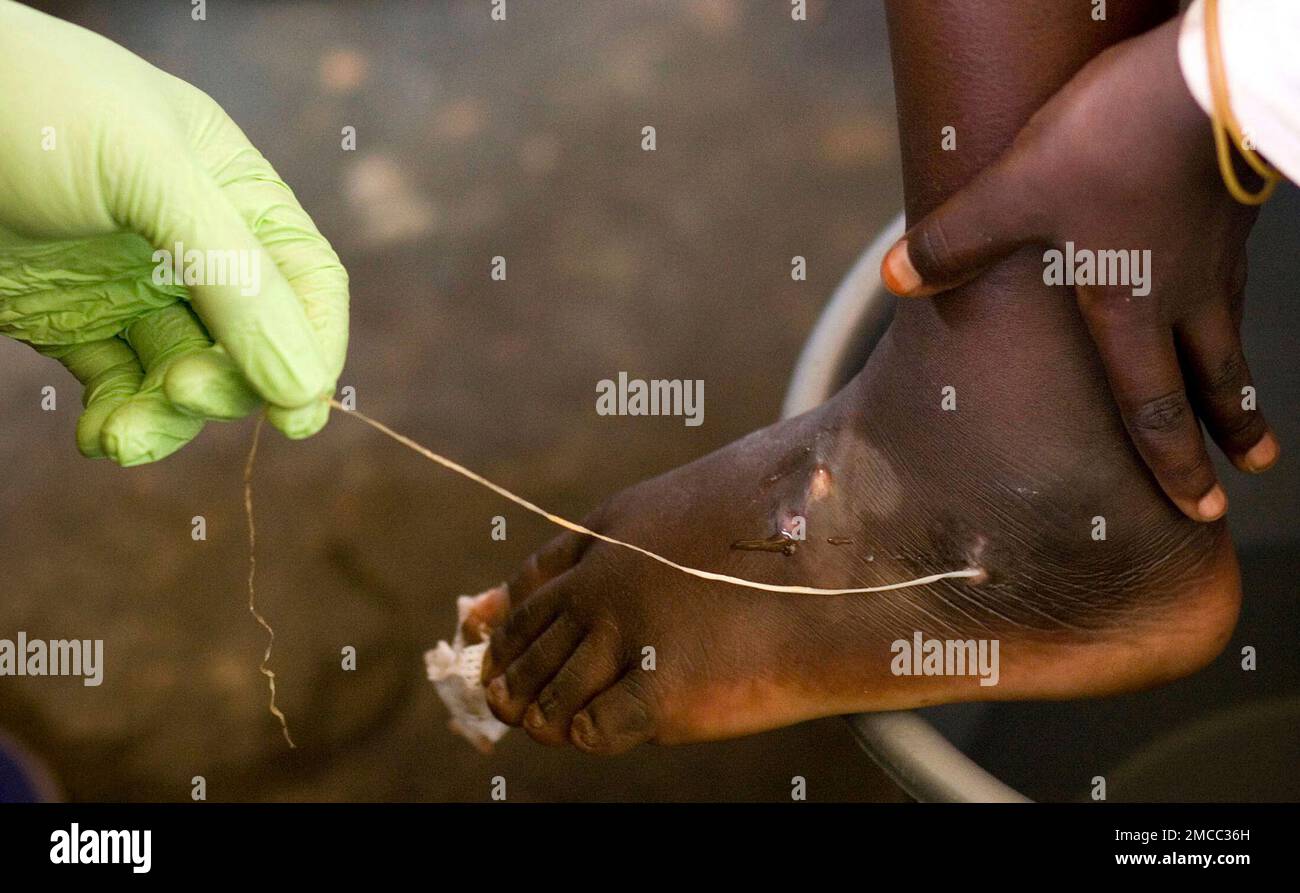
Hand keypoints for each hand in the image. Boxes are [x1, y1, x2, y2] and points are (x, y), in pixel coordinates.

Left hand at [0, 2, 347, 464]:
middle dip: (227, 383)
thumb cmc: (30, 104)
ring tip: (123, 436)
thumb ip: (233, 274)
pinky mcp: (72, 321)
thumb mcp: (149, 173)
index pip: (306, 282)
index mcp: (234, 193)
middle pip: (251, 342)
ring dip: (167, 418)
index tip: (297, 412)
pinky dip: (118, 419)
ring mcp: (133, 286)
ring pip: (183, 374)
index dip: (314, 347)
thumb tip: (302, 387)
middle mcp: (193, 245)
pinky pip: (118, 386)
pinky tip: (100, 437)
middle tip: (182, 393)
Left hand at [880, 16, 1277, 521]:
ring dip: (1241, 379)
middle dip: (1229, 432)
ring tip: (1252, 410)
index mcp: (1131, 310)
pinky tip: (1222, 289)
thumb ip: (956, 241)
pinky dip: (1230, 307)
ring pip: (1233, 332)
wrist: (1206, 76)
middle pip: (1215, 380)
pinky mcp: (1231, 209)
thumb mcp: (1014, 192)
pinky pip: (1233, 277)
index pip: (1155, 406)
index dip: (1175, 463)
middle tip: (1248, 471)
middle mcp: (1185, 295)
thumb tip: (898, 277)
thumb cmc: (1111, 142)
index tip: (1199, 509)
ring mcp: (1216, 254)